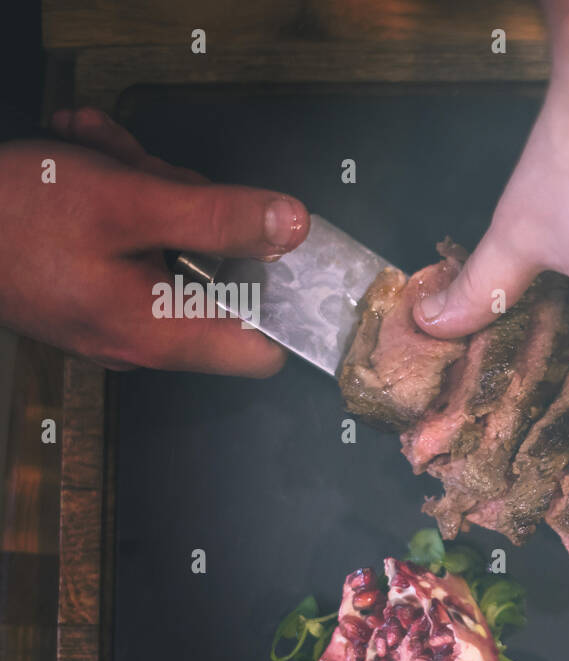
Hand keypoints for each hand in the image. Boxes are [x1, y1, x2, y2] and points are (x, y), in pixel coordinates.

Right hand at [0, 107, 309, 374]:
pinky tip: (89, 156)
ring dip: (147, 186)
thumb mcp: (128, 203)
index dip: (283, 304)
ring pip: (173, 245)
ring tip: (100, 152)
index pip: (259, 350)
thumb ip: (217, 217)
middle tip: (149, 171)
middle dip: (193, 211)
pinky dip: (118, 192)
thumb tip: (291, 227)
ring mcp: (116, 311)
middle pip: (216, 278)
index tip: (284, 256)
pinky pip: (134, 241)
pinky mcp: (93, 286)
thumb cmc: (11, 216)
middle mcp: (141, 334)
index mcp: (159, 331)